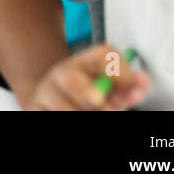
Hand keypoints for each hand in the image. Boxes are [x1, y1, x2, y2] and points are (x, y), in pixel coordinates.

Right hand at [25, 45, 149, 109]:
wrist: (46, 99)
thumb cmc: (83, 94)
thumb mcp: (104, 85)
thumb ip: (125, 86)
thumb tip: (142, 83)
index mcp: (83, 63)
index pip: (102, 55)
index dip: (120, 72)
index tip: (136, 90)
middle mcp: (60, 74)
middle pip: (72, 79)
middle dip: (91, 96)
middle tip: (111, 110)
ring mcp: (44, 93)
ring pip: (61, 107)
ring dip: (82, 115)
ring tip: (92, 116)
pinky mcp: (31, 109)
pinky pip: (48, 116)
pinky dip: (67, 118)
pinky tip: (74, 114)